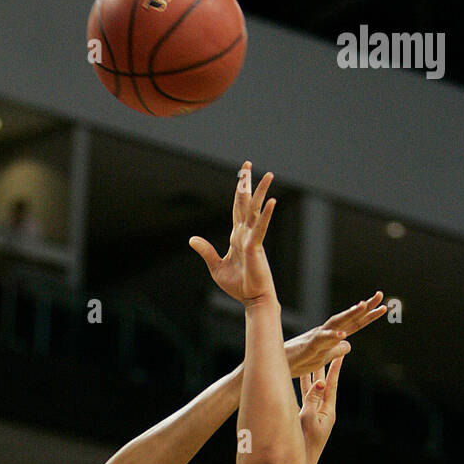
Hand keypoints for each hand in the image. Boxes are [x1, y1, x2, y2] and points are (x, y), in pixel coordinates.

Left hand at [189, 161, 276, 304]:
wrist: (252, 299)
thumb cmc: (238, 285)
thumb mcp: (215, 267)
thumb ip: (206, 250)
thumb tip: (192, 239)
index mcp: (237, 236)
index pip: (237, 209)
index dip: (238, 192)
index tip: (241, 176)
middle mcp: (245, 233)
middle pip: (245, 203)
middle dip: (247, 183)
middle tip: (248, 164)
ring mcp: (252, 238)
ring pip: (255, 210)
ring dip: (261, 192)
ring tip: (269, 175)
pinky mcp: (256, 247)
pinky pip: (261, 227)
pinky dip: (265, 215)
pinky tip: (271, 201)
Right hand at [286, 293, 385, 377]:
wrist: (277, 366)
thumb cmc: (297, 362)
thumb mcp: (321, 359)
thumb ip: (335, 352)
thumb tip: (348, 343)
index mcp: (330, 337)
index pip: (353, 325)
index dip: (368, 316)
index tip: (383, 306)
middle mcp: (325, 333)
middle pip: (347, 319)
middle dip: (364, 308)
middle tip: (380, 296)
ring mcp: (316, 339)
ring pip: (335, 324)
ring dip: (349, 314)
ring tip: (363, 306)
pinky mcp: (307, 347)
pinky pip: (321, 341)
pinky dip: (331, 337)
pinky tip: (342, 334)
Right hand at [299, 357, 343, 463]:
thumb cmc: (305, 446)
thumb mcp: (309, 420)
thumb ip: (313, 400)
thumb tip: (321, 382)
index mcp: (327, 412)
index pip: (332, 386)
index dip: (335, 370)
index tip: (340, 354)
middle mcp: (321, 412)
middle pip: (322, 386)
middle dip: (322, 370)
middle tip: (326, 353)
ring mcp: (311, 417)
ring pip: (310, 392)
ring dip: (310, 379)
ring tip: (310, 364)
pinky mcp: (302, 421)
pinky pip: (301, 400)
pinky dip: (299, 391)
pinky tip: (297, 385)